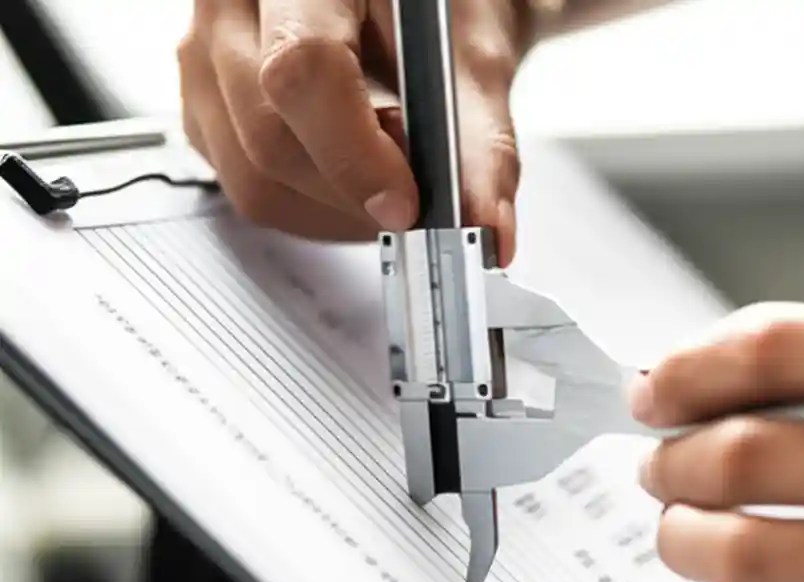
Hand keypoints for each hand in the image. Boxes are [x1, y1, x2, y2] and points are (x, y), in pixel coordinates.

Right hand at [179, 0, 524, 263]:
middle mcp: (232, 5)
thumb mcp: (474, 56)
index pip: (302, 69)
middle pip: (268, 136)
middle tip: (416, 196)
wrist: (416, 7)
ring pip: (250, 178)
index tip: (408, 203)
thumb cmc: (439, 11)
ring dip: (335, 211)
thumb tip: (485, 224)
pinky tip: (352, 173)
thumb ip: (481, 142)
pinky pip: (244, 188)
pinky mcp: (206, 106)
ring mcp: (206, 55)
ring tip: (389, 173)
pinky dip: (312, 208)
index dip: (355, 154)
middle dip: (353, 194)